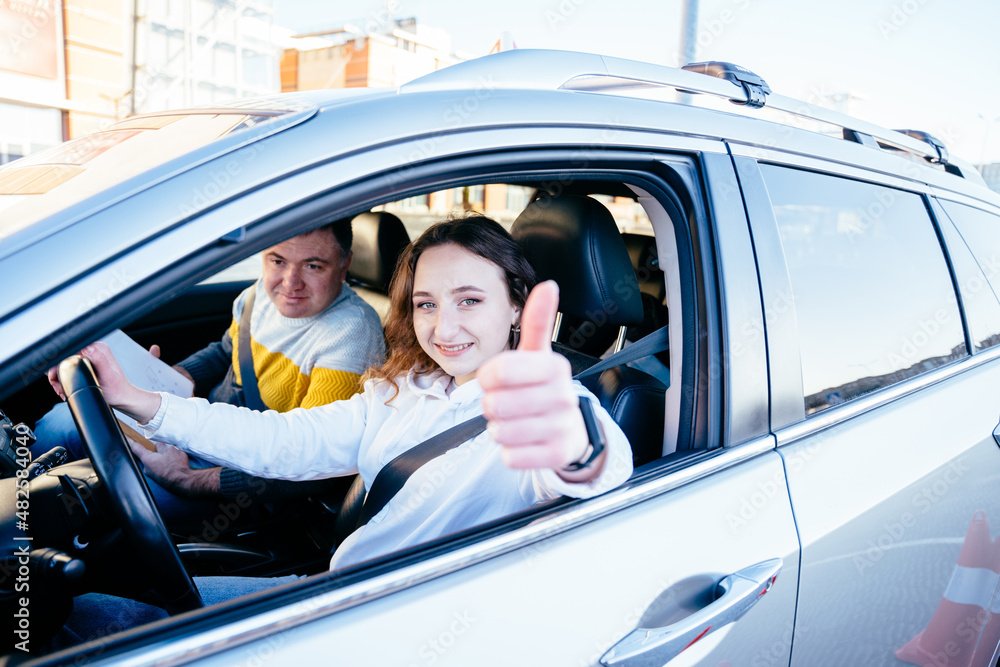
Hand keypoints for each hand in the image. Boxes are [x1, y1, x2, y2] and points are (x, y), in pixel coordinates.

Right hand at [46, 341, 161, 422]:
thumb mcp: (108, 375)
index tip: (57, 376)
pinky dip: (65, 379)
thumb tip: (87, 348)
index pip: (72, 349)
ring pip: (65, 364)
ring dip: (60, 378)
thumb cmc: (116, 389)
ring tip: (62, 390)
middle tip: (58, 387)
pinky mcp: (86, 365)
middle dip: (58, 372)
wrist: (121, 398)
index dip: (60, 362)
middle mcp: (93, 350)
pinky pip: (70, 369)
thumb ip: (99, 360)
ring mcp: (88, 358)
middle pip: (66, 357)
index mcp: (99, 348)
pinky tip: (66, 388)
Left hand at [127, 438, 220, 497]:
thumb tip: (159, 446)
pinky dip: (166, 464)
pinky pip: (160, 468)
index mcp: (147, 459)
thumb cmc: (176, 466)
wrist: (184, 482)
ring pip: (155, 461)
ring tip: (173, 458)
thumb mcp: (171, 450)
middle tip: (165, 449)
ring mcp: (153, 474)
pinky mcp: (159, 478)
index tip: (123, 437)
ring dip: (162, 458)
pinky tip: (174, 464)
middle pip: (148, 455)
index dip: (129, 441)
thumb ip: (162, 447)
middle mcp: (147, 468)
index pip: (135, 447)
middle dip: (155, 451)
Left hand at [478, 281, 603, 481]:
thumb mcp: (539, 354)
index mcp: (555, 367)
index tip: (493, 380)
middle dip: (492, 406)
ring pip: (501, 432)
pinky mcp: (557, 456)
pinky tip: (523, 441)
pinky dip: (509, 451)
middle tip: (505, 404)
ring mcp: (562, 427)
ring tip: (514, 421)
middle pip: (496, 404)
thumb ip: (539, 321)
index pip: (498, 372)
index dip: (486, 378)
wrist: (572, 429)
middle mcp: (563, 395)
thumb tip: (548, 285)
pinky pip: (511, 457)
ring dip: (499, 428)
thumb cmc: (544, 387)